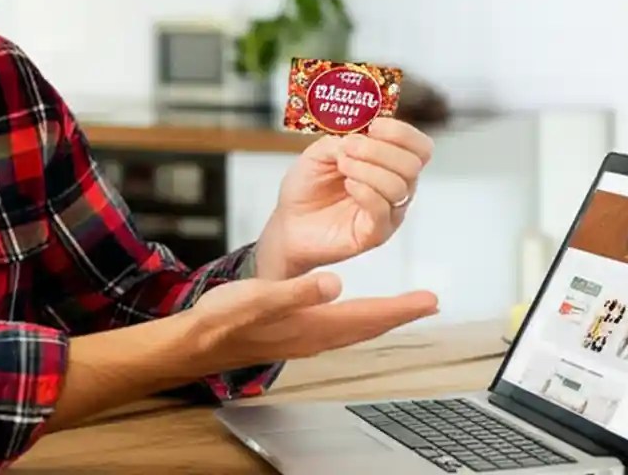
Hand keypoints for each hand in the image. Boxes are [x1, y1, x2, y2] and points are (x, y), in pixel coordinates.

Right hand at [186, 270, 438, 372]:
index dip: (401, 308)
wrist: (197, 342)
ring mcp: (304, 339)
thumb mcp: (259, 297)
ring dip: (381, 317)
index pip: (368, 316)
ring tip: (402, 308)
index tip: (430, 300)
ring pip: (355, 328)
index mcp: (312, 326)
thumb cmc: (223, 320)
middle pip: (368, 326)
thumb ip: (297, 292)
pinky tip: (352, 311)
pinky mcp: (293, 335)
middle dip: (400, 314)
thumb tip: (335, 284)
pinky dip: (356, 318)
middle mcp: (315, 337)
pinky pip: (338, 328)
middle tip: (429, 303)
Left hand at [255, 118, 433, 279]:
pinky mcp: (374, 234)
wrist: (288, 222)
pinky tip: (348, 185)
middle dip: (379, 150)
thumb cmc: (307, 188)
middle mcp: (396, 188)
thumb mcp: (319, 153)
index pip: (419, 148)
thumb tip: (358, 137)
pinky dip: (365, 192)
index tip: (374, 126)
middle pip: (413, 165)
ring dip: (367, 169)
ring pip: (399, 186)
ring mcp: (388, 213)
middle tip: (349, 147)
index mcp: (390, 164)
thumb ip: (340, 140)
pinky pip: (382, 210)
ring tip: (342, 166)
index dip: (402, 133)